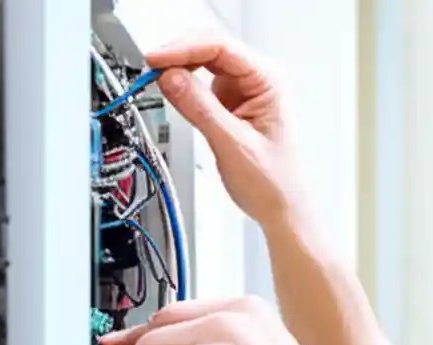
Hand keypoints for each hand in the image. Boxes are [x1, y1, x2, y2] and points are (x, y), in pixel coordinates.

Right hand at [145, 36, 303, 226]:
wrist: (282, 208)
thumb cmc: (274, 182)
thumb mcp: (232, 145)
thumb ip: (200, 109)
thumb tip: (170, 78)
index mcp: (269, 82)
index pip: (221, 47)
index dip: (184, 48)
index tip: (155, 59)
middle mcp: (259, 80)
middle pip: (210, 49)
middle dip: (179, 56)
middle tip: (150, 70)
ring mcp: (244, 89)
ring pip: (203, 63)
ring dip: (180, 69)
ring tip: (160, 83)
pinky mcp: (231, 102)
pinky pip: (202, 82)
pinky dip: (184, 84)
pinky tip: (175, 93)